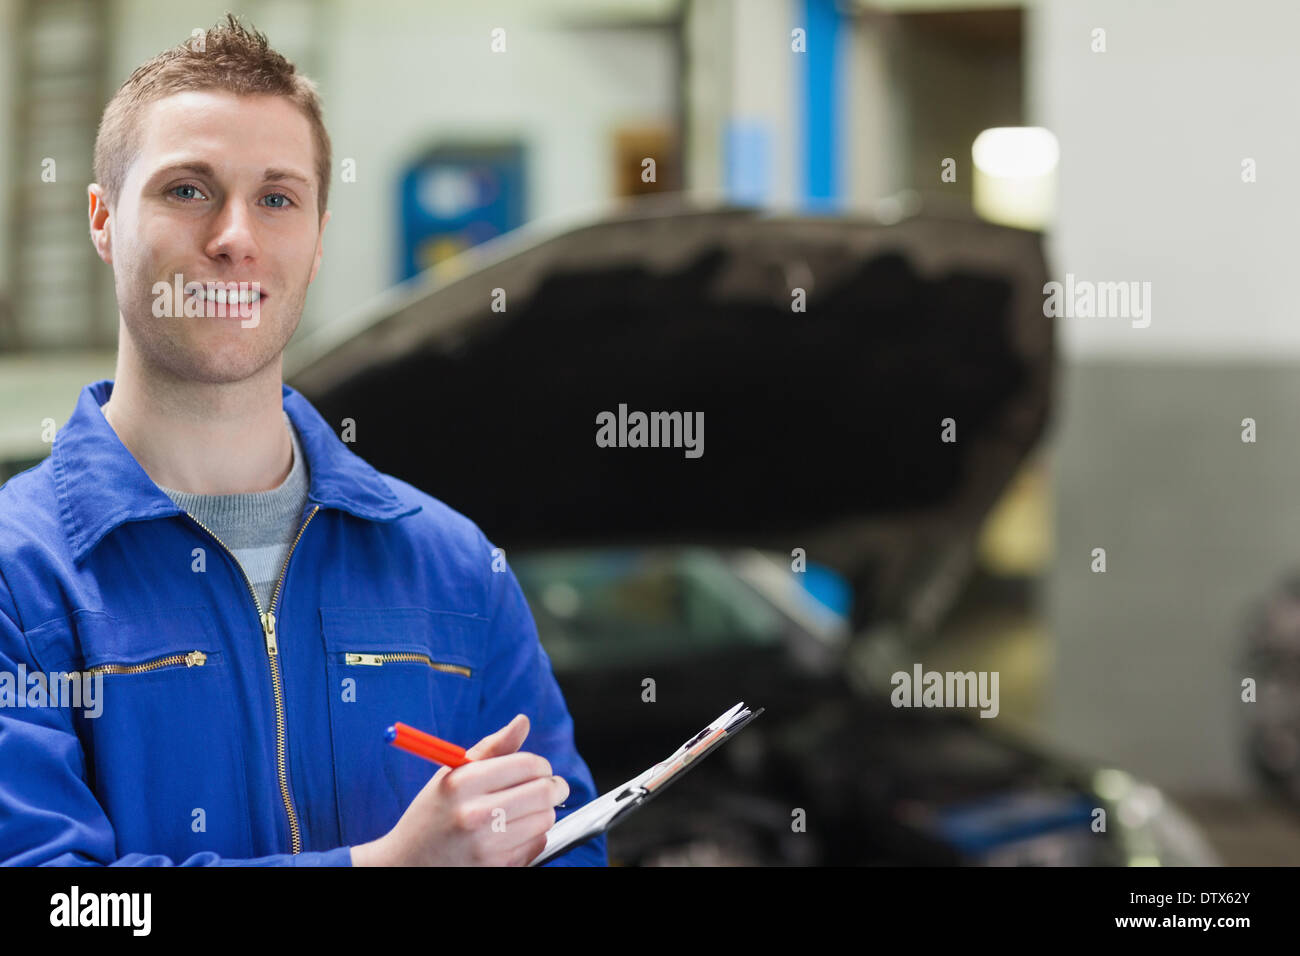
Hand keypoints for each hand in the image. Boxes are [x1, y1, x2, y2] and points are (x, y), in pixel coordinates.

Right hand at [351, 714, 569, 865]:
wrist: (407, 862)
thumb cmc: (433, 813)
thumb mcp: (452, 774)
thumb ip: (492, 748)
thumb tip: (523, 722)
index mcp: (463, 783)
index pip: (527, 765)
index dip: (542, 765)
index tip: (541, 769)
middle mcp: (474, 815)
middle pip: (543, 792)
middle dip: (555, 786)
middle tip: (552, 786)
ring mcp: (485, 846)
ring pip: (545, 820)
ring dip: (544, 812)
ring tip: (527, 810)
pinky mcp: (495, 868)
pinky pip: (537, 845)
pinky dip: (534, 836)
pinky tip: (514, 833)